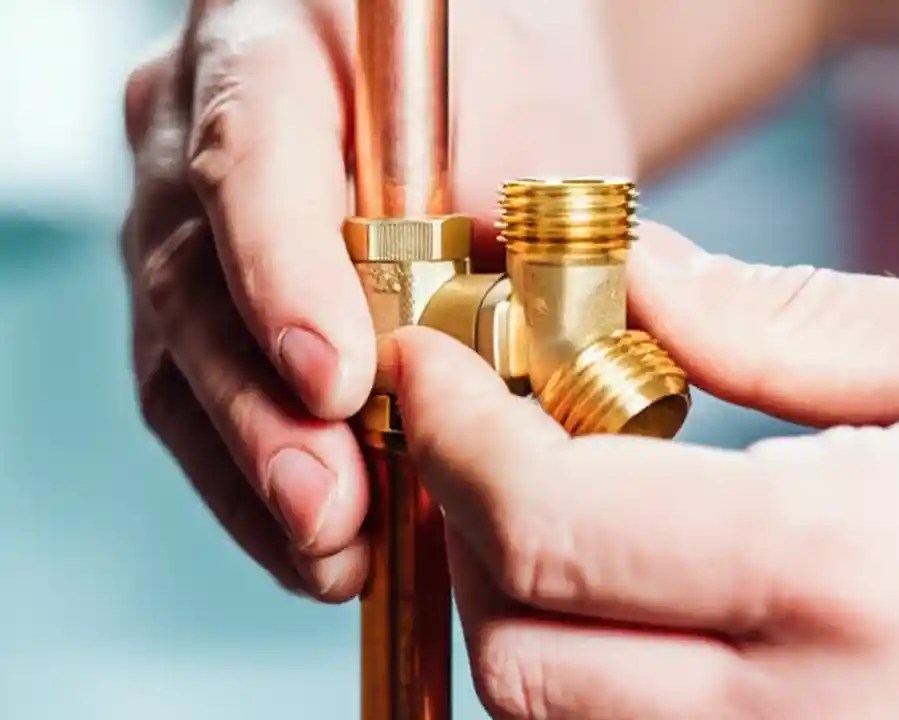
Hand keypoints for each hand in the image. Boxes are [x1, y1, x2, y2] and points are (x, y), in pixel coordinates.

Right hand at [120, 0, 631, 599]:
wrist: (472, 85)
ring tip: (334, 553)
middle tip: (329, 511)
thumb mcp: (537, 126)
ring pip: (184, 358)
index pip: (251, 160)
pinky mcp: (203, 298)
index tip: (339, 383)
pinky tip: (323, 543)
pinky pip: (206, 399)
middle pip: (193, 279)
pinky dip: (263, 481)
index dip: (284, 279)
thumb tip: (538, 365)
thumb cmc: (507, 90)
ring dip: (259, 471)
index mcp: (272, 47)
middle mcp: (195, 128)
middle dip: (262, 415)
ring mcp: (184, 218)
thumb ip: (524, 226)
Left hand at [390, 223, 898, 718]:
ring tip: (560, 508)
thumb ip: (785, 325)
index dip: (462, 437)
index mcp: (854, 569)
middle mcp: (824, 717)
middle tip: (492, 430)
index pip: (557, 525)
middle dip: (474, 533)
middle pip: (526, 661)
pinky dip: (606, 693)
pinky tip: (641, 603)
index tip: (433, 366)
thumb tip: (639, 279)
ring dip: (527, 619)